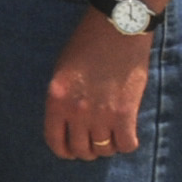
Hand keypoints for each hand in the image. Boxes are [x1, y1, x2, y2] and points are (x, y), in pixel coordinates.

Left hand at [44, 10, 150, 159]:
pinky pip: (126, 145)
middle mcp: (76, 111)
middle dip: (87, 150)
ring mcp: (101, 114)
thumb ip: (63, 99)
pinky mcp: (126, 113)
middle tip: (93, 141)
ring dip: (107, 146)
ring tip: (110, 134)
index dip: (64, 150)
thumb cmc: (86, 45)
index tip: (71, 150)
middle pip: (81, 150)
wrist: (116, 30)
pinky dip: (127, 143)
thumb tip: (69, 124)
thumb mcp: (62, 71)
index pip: (55, 141)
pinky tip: (126, 131)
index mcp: (55, 99)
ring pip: (104, 150)